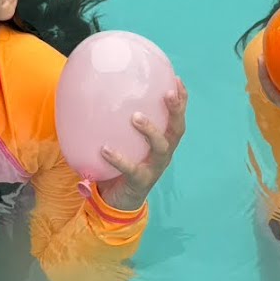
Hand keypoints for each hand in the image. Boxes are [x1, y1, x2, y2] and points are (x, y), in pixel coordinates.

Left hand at [95, 78, 187, 210]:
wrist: (119, 202)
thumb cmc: (121, 165)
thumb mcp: (124, 141)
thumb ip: (118, 122)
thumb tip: (98, 92)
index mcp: (163, 142)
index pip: (176, 118)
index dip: (181, 100)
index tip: (176, 79)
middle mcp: (163, 154)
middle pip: (177, 130)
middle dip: (176, 111)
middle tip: (168, 93)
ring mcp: (154, 169)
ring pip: (161, 148)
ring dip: (151, 130)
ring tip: (136, 116)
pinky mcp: (140, 182)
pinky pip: (131, 169)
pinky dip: (119, 158)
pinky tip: (105, 149)